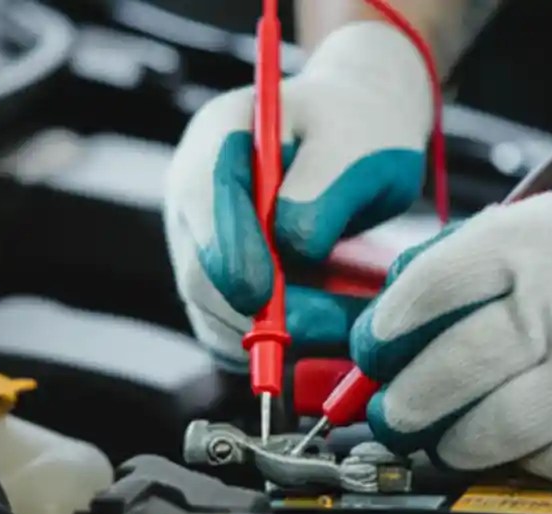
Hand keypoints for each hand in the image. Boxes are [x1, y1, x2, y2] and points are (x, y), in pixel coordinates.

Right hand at [164, 22, 431, 368]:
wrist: (354, 136)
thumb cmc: (358, 128)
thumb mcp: (355, 144)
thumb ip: (321, 193)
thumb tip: (292, 248)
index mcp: (218, 137)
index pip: (203, 202)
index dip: (228, 254)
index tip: (262, 295)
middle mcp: (193, 197)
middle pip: (200, 275)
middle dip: (262, 315)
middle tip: (334, 331)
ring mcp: (199, 244)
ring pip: (216, 317)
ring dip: (279, 340)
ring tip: (351, 333)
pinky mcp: (218, 285)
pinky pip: (234, 334)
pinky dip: (279, 347)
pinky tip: (333, 335)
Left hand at [350, 129, 551, 483]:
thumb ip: (485, 257)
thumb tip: (409, 318)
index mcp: (529, 242)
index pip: (425, 293)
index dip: (385, 331)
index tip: (375, 351)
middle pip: (448, 371)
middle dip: (403, 404)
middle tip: (393, 415)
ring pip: (493, 429)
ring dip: (453, 446)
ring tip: (444, 441)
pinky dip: (524, 461)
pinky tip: (518, 445)